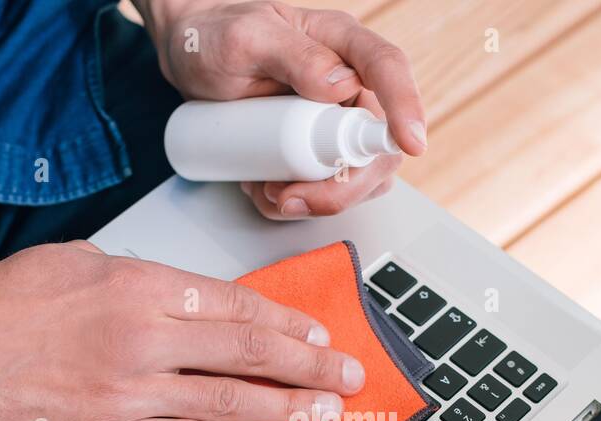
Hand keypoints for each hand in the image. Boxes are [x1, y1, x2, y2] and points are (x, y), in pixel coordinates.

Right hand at [0, 241, 364, 420]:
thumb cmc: (2, 302)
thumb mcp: (83, 264)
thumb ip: (147, 283)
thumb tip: (201, 305)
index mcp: (140, 285)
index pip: (237, 306)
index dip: (289, 323)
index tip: (320, 335)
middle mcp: (142, 335)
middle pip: (249, 352)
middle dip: (311, 366)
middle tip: (349, 376)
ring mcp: (127, 390)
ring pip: (230, 401)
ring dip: (289, 409)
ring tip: (327, 414)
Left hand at [143, 0, 425, 218]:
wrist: (191, 59)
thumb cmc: (216, 37)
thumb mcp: (246, 39)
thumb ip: (293, 55)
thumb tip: (340, 85)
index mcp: (341, 44)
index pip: (389, 70)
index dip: (406, 108)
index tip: (409, 142)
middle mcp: (347, 85)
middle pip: (377, 146)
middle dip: (341, 184)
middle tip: (292, 195)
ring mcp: (334, 123)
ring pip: (356, 177)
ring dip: (315, 199)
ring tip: (266, 187)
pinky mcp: (317, 152)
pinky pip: (326, 190)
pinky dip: (296, 203)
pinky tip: (264, 188)